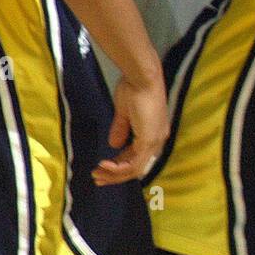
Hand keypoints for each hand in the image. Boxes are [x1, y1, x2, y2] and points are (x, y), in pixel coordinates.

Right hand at [92, 71, 168, 185]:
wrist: (142, 77)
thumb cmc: (134, 87)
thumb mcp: (124, 112)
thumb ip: (120, 128)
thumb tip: (113, 145)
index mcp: (154, 133)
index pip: (137, 156)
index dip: (120, 164)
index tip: (103, 166)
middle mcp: (157, 141)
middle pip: (137, 167)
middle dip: (116, 175)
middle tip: (98, 177)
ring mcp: (154, 141)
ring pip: (135, 168)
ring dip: (114, 174)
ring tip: (97, 174)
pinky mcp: (148, 141)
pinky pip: (133, 163)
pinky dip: (117, 168)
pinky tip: (104, 166)